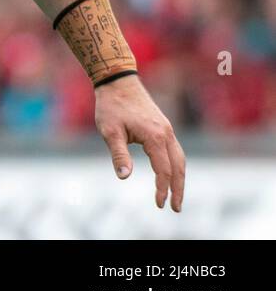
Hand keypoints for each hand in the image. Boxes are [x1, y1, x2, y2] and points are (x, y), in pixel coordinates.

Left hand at [94, 74, 185, 211]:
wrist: (118, 82)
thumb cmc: (111, 106)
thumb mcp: (110, 131)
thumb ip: (118, 155)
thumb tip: (125, 177)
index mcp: (154, 137)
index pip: (164, 170)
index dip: (163, 189)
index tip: (159, 204)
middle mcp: (166, 134)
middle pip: (179, 167)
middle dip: (178, 189)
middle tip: (175, 209)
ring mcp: (167, 130)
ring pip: (180, 159)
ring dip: (180, 179)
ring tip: (176, 196)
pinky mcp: (164, 127)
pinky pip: (175, 151)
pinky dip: (177, 166)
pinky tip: (171, 174)